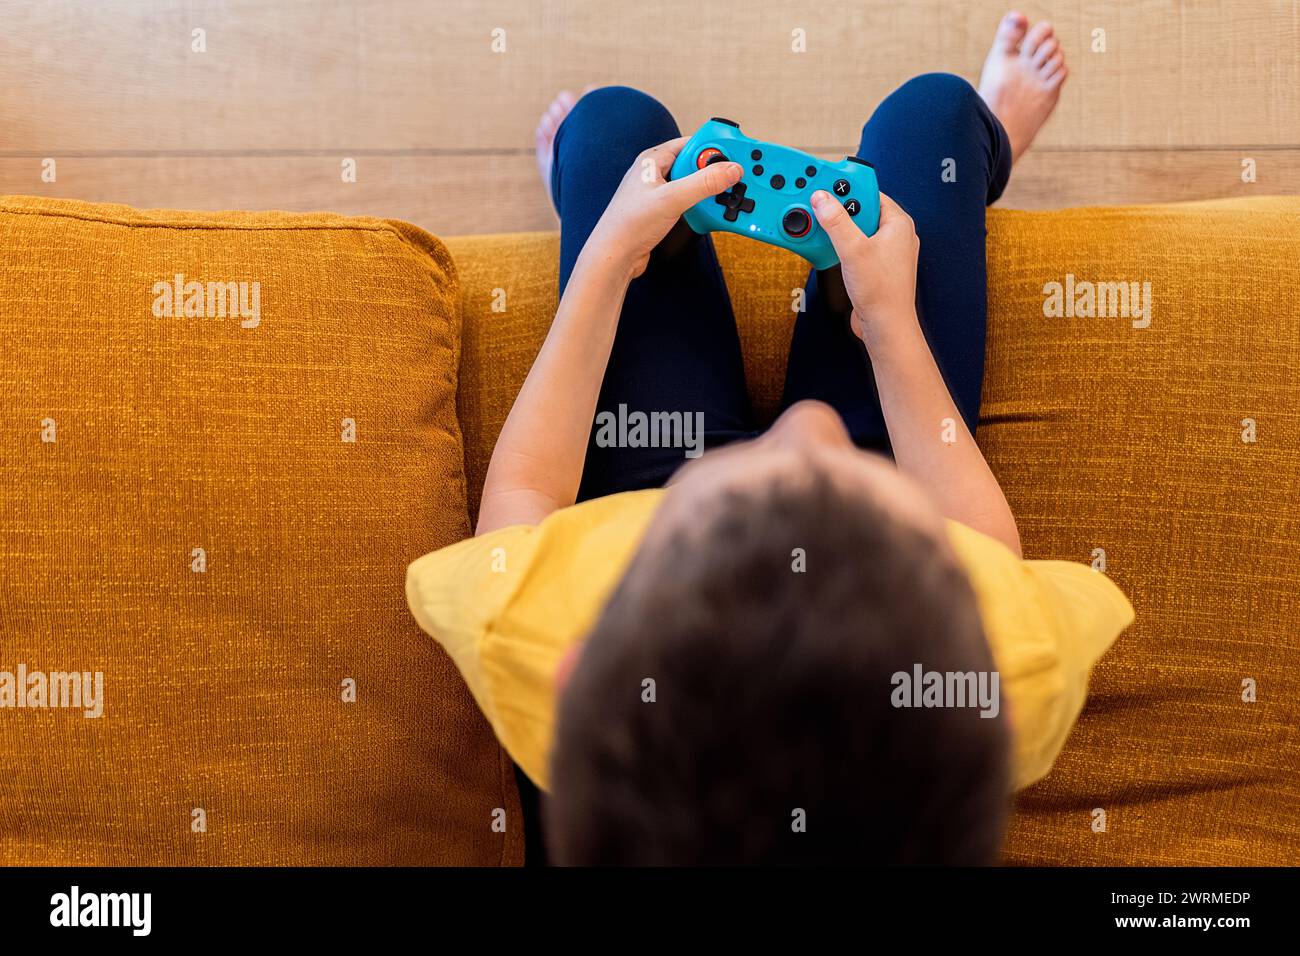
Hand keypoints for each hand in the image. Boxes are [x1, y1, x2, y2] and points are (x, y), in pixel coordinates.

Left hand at [583, 136, 742, 278]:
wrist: (614, 257)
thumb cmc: (629, 225)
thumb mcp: (672, 199)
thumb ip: (704, 183)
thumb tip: (731, 170)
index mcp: (653, 160)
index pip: (691, 143)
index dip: (714, 149)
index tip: (735, 157)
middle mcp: (655, 173)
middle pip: (695, 164)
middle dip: (713, 174)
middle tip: (732, 182)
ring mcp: (658, 193)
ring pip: (692, 185)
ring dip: (708, 192)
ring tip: (721, 199)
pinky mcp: (661, 211)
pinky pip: (687, 202)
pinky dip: (699, 206)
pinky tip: (707, 214)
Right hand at [810, 190, 920, 350]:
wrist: (885, 326)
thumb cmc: (882, 292)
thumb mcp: (853, 250)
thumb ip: (836, 222)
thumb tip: (823, 199)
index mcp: (898, 224)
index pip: (870, 193)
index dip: (848, 189)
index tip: (828, 186)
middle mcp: (895, 235)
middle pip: (861, 212)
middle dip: (839, 213)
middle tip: (820, 212)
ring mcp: (885, 252)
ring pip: (857, 231)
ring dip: (837, 232)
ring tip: (822, 232)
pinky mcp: (875, 267)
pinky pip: (856, 248)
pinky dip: (841, 248)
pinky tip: (829, 252)